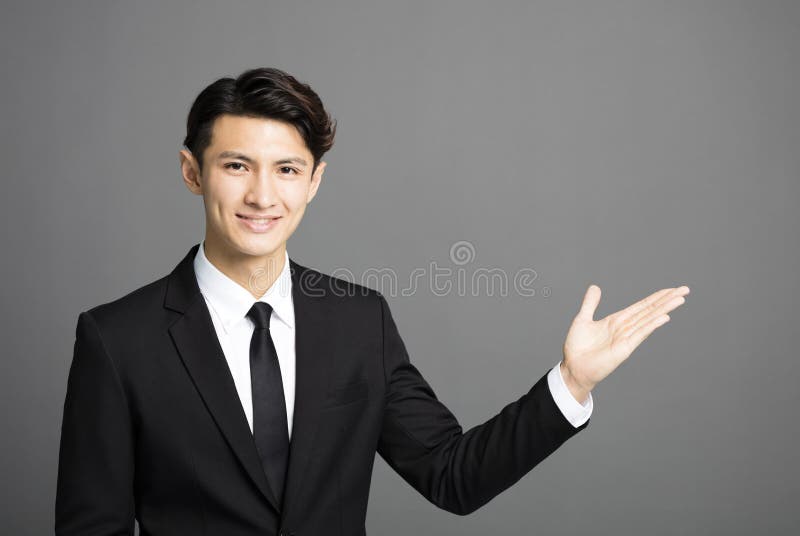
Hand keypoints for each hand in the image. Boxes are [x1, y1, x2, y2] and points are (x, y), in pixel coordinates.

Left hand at [560, 284, 689, 402]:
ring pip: (649, 319)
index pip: (641, 306)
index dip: (656, 297)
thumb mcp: (583, 319)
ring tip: (680, 299)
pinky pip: (640, 334)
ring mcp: (626, 338)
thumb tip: (595, 286)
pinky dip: (651, 325)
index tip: (671, 289)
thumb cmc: (578, 347)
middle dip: (667, 300)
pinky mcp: (624, 349)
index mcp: (617, 320)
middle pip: (650, 311)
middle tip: (685, 289)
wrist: (573, 367)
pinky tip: (664, 317)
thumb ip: (590, 303)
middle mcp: (625, 328)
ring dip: (664, 309)